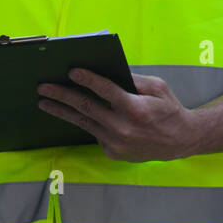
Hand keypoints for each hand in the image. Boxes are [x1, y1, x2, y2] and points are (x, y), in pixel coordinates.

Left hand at [37, 69, 198, 161]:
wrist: (179, 140)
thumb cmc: (168, 109)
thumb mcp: (157, 87)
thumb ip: (132, 80)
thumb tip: (107, 72)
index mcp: (135, 108)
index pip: (105, 90)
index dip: (87, 79)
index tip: (71, 71)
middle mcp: (123, 127)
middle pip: (86, 107)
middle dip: (62, 95)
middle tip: (43, 87)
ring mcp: (116, 143)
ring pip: (83, 122)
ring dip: (61, 111)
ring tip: (44, 102)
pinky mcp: (112, 152)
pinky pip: (94, 132)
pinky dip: (84, 121)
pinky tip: (70, 113)